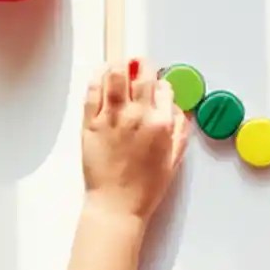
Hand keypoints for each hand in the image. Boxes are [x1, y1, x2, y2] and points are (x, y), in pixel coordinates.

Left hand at [82, 58, 188, 221]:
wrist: (117, 205)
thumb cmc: (145, 188)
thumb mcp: (173, 160)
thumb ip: (179, 131)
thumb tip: (178, 109)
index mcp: (161, 124)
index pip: (163, 87)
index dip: (160, 83)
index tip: (155, 84)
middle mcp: (137, 116)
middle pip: (140, 74)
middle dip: (141, 65)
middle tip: (138, 64)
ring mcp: (112, 117)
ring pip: (114, 75)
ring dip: (118, 65)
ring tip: (117, 65)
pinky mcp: (90, 123)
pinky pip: (92, 91)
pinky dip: (97, 78)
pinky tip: (100, 75)